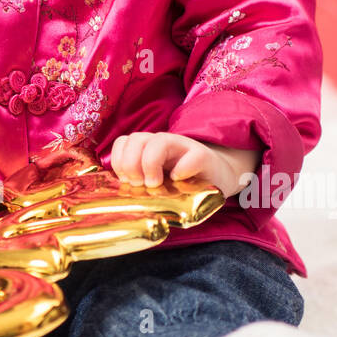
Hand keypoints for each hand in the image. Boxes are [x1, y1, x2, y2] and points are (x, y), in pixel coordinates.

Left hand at [107, 131, 260, 200]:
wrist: (218, 176)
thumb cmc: (182, 183)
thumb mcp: (158, 182)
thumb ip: (141, 183)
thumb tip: (121, 198)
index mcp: (147, 149)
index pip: (123, 142)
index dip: (118, 161)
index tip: (125, 181)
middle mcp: (163, 143)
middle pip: (136, 138)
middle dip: (131, 163)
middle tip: (139, 184)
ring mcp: (183, 147)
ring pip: (160, 139)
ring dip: (151, 162)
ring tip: (156, 184)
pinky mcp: (204, 157)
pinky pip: (192, 156)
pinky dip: (183, 168)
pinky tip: (179, 180)